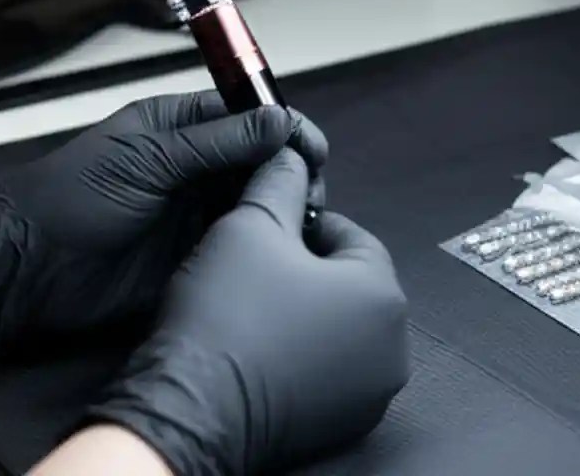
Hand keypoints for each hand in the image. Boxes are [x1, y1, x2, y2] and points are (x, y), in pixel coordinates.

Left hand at [0, 91, 327, 386]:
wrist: (26, 271)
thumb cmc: (72, 198)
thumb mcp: (146, 158)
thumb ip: (215, 142)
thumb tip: (280, 118)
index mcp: (177, 127)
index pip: (245, 114)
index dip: (283, 126)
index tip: (312, 147)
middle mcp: (193, 167)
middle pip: (261, 159)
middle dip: (292, 169)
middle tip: (312, 193)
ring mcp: (195, 213)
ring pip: (258, 203)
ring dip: (285, 207)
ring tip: (305, 222)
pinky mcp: (195, 258)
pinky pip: (241, 246)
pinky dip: (265, 244)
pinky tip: (285, 251)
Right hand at [90, 149, 409, 474]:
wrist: (189, 408)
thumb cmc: (224, 322)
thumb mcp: (249, 225)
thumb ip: (280, 183)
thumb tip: (291, 157)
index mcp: (382, 296)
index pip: (353, 235)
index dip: (305, 223)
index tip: (270, 227)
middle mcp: (390, 348)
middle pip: (350, 283)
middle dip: (306, 268)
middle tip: (257, 266)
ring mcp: (369, 391)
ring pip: (340, 327)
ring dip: (303, 311)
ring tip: (253, 304)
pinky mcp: (340, 422)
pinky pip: (327, 369)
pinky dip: (300, 352)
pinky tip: (258, 345)